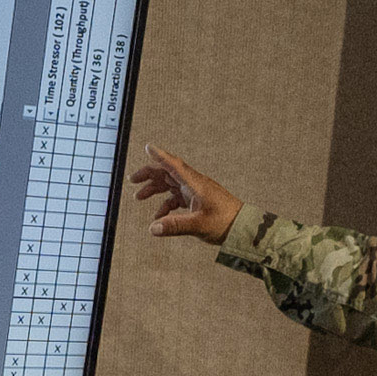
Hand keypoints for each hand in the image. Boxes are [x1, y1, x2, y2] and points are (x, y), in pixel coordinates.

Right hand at [128, 144, 242, 244]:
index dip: (160, 156)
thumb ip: (175, 226)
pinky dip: (166, 204)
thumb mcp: (198, 225)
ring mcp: (196, 192)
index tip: (148, 147)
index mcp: (195, 184)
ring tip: (139, 196)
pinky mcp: (198, 201)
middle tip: (133, 180)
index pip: (174, 165)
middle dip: (150, 175)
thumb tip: (153, 227)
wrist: (243, 227)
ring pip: (170, 185)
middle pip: (168, 173)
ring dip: (155, 189)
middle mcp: (194, 184)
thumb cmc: (226, 222)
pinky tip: (160, 216)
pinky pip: (177, 198)